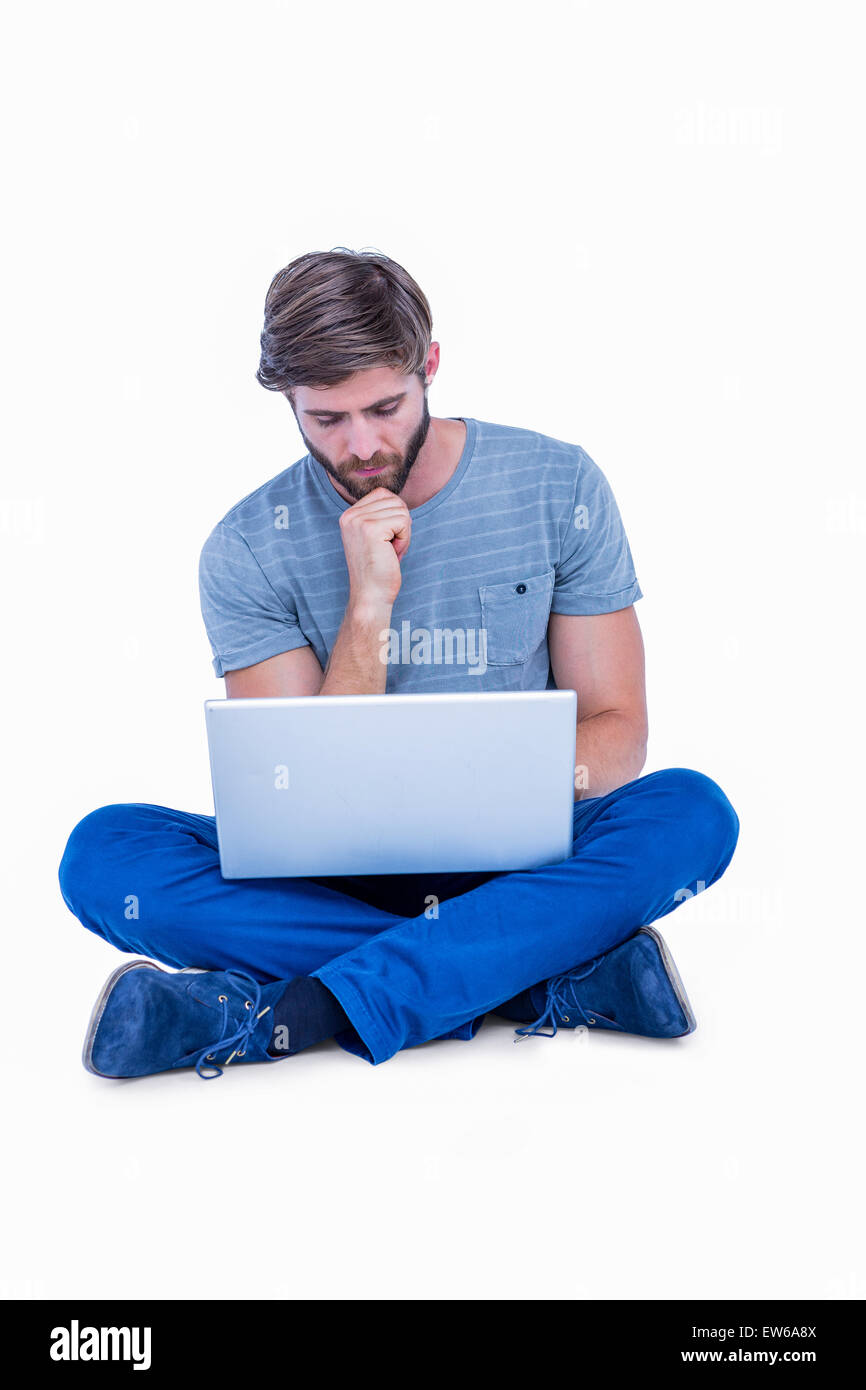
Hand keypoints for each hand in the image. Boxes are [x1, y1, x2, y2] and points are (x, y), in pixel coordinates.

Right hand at [338, 486, 410, 609]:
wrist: (371, 596)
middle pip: (395, 501)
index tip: (385, 540)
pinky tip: (392, 554)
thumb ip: (381, 515)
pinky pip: (404, 522)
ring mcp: (359, 521)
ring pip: (402, 511)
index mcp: (349, 515)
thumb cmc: (378, 570)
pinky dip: (405, 540)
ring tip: (389, 552)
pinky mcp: (372, 528)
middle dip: (401, 526)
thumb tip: (399, 501)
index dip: (394, 517)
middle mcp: (350, 515)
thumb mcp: (375, 536)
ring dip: (403, 534)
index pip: (383, 494)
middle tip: (389, 549)